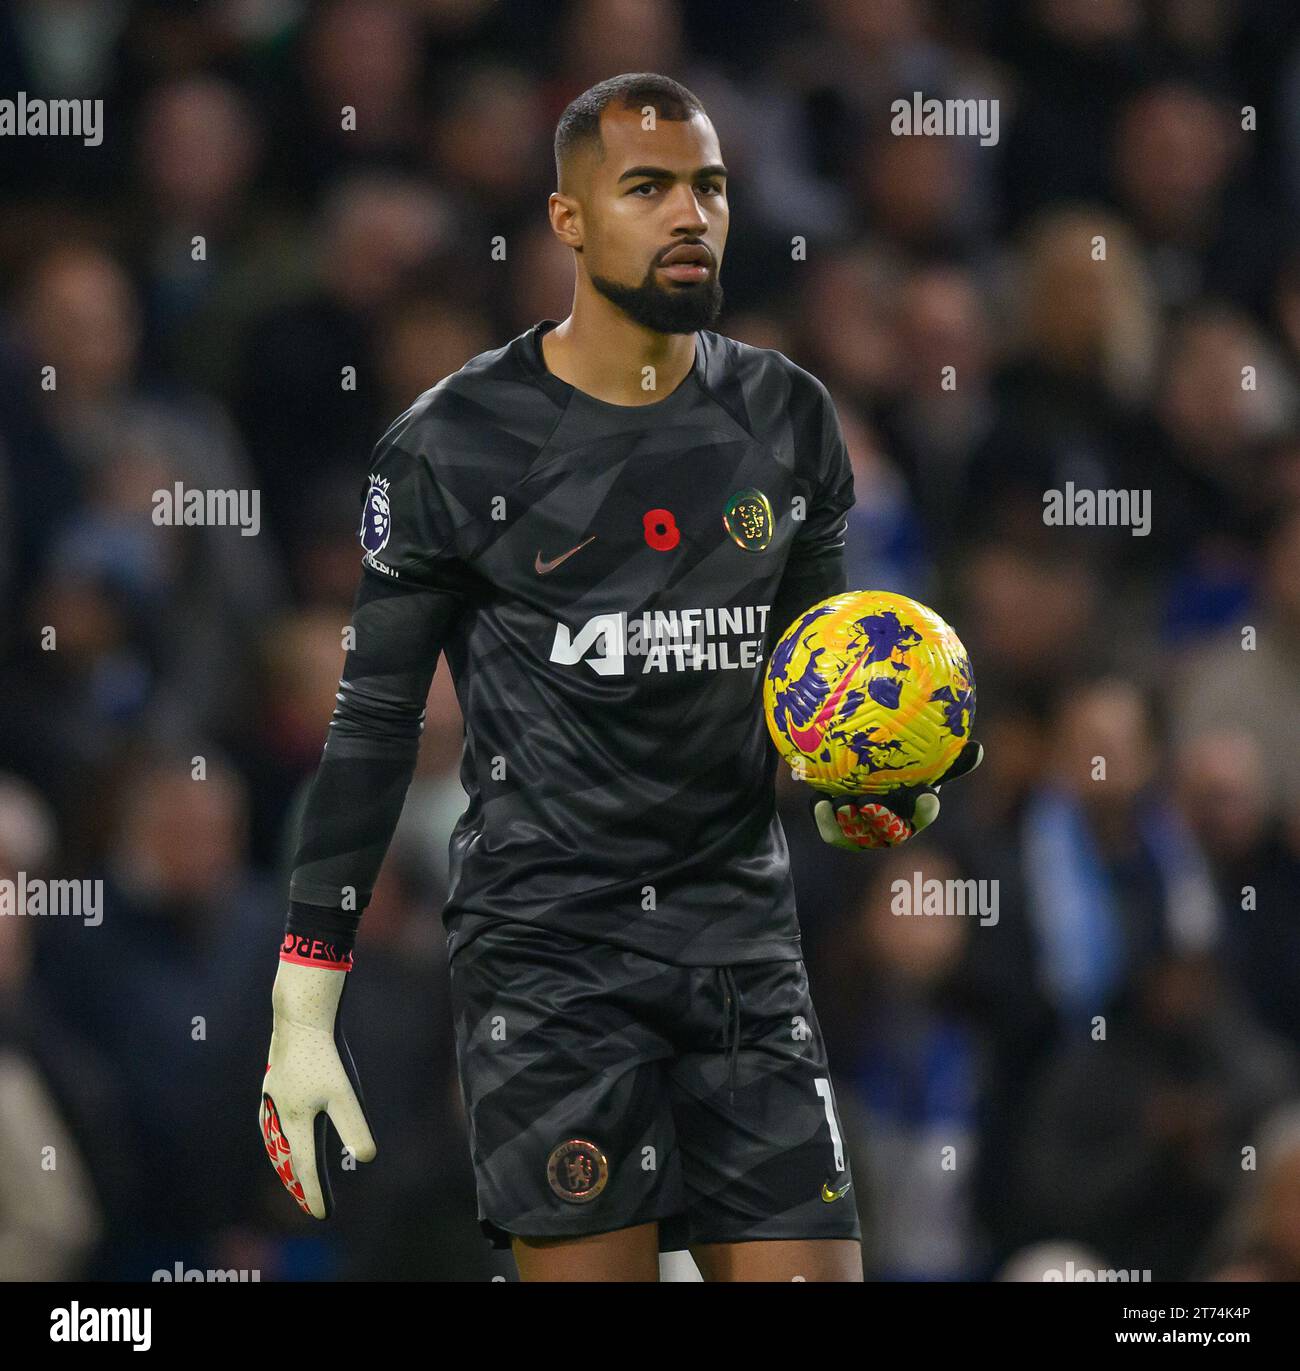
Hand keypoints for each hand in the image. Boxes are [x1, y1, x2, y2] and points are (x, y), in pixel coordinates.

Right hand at [259, 958, 375, 1218]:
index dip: (314, 1193)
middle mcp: (281, 1115)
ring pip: (275, 1141)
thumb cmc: (325, 1057)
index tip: (322, 1215)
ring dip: (283, 1163)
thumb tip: (368, 1156)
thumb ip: (354, 1127)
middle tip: (307, 1204)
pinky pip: (271, 1120)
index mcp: (297, 1123)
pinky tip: (280, 1130)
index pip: (306, 1168)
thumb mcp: (345, 1094)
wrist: (300, 1019)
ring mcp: (274, 1098)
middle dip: (298, 1184)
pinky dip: (275, 1137)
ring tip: (290, 1176)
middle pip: (287, 1160)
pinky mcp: (275, 1081)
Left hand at [810, 739, 983, 849]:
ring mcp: (864, 835)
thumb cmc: (899, 769)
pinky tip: (818, 802)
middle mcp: (890, 829)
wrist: (855, 775)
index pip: (924, 813)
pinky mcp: (838, 833)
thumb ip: (948, 759)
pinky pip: (832, 832)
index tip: (926, 795)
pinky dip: (825, 821)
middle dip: (881, 821)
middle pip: (889, 832)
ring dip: (850, 823)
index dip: (925, 809)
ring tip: (842, 803)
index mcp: (913, 812)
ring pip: (858, 836)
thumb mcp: (921, 761)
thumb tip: (978, 750)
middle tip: (870, 803)